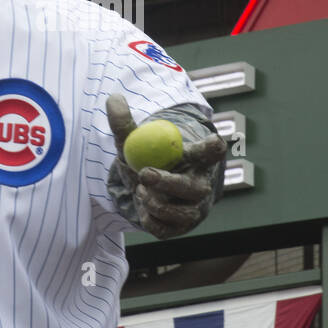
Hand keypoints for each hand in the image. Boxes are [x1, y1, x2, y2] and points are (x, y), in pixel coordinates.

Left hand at [106, 94, 226, 239]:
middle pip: (194, 187)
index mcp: (198, 158)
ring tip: (142, 189)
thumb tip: (114, 99)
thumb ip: (125, 123)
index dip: (214, 148)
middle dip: (169, 182)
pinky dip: (147, 217)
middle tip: (144, 174)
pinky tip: (145, 205)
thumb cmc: (147, 159)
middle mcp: (203, 184)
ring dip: (153, 200)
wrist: (143, 188)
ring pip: (178, 211)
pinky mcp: (182, 228)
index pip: (213, 151)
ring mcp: (195, 209)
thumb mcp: (135, 141)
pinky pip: (163, 228)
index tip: (212, 140)